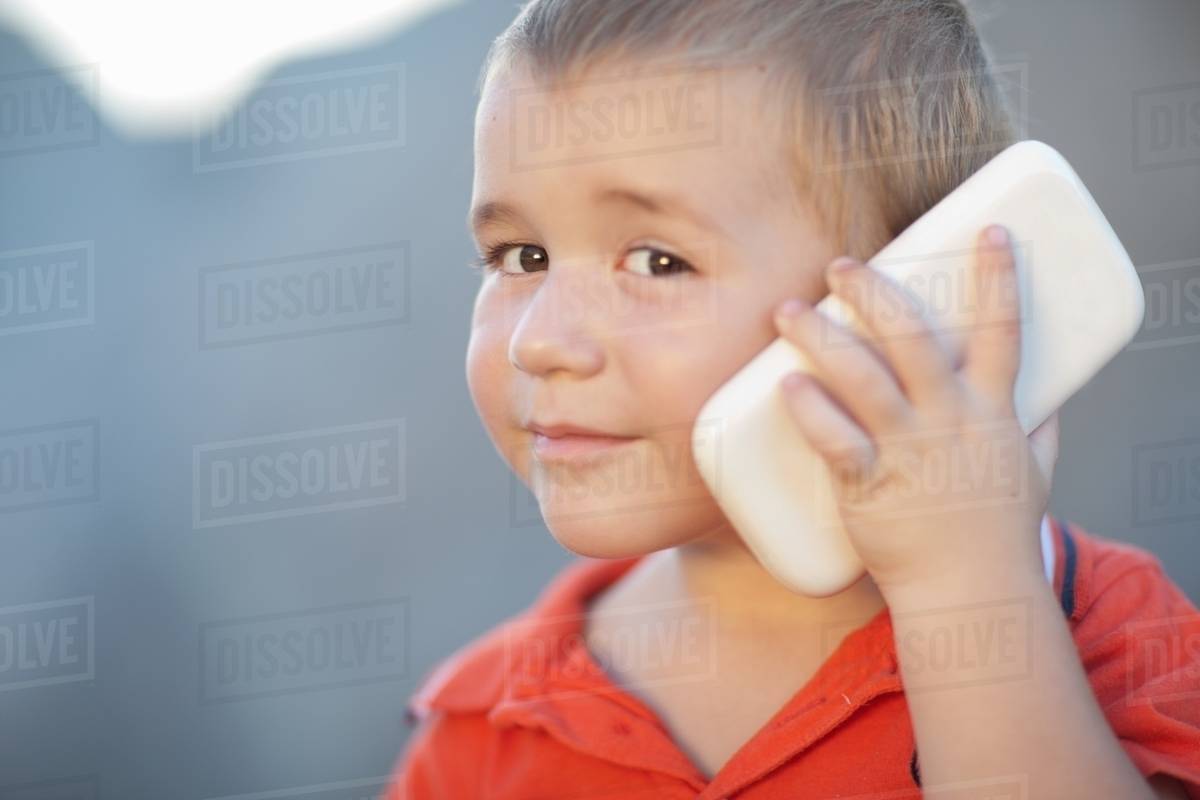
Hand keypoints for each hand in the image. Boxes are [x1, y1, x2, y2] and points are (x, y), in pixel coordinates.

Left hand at [773, 226, 1059, 602]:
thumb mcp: (1033, 472)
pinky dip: (810, 409)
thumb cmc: (997, 531)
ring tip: (789, 310)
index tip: (989, 232)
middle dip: (874, 292)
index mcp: (992, 411)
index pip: (1003, 330)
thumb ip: (1038, 428)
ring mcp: (909, 451)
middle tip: (840, 265)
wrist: (970, 591)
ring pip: (862, 377)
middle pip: (911, 337)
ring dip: (821, 337)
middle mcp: (950, 420)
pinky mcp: (871, 485)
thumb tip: (1046, 399)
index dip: (998, 277)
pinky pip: (835, 439)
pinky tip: (786, 384)